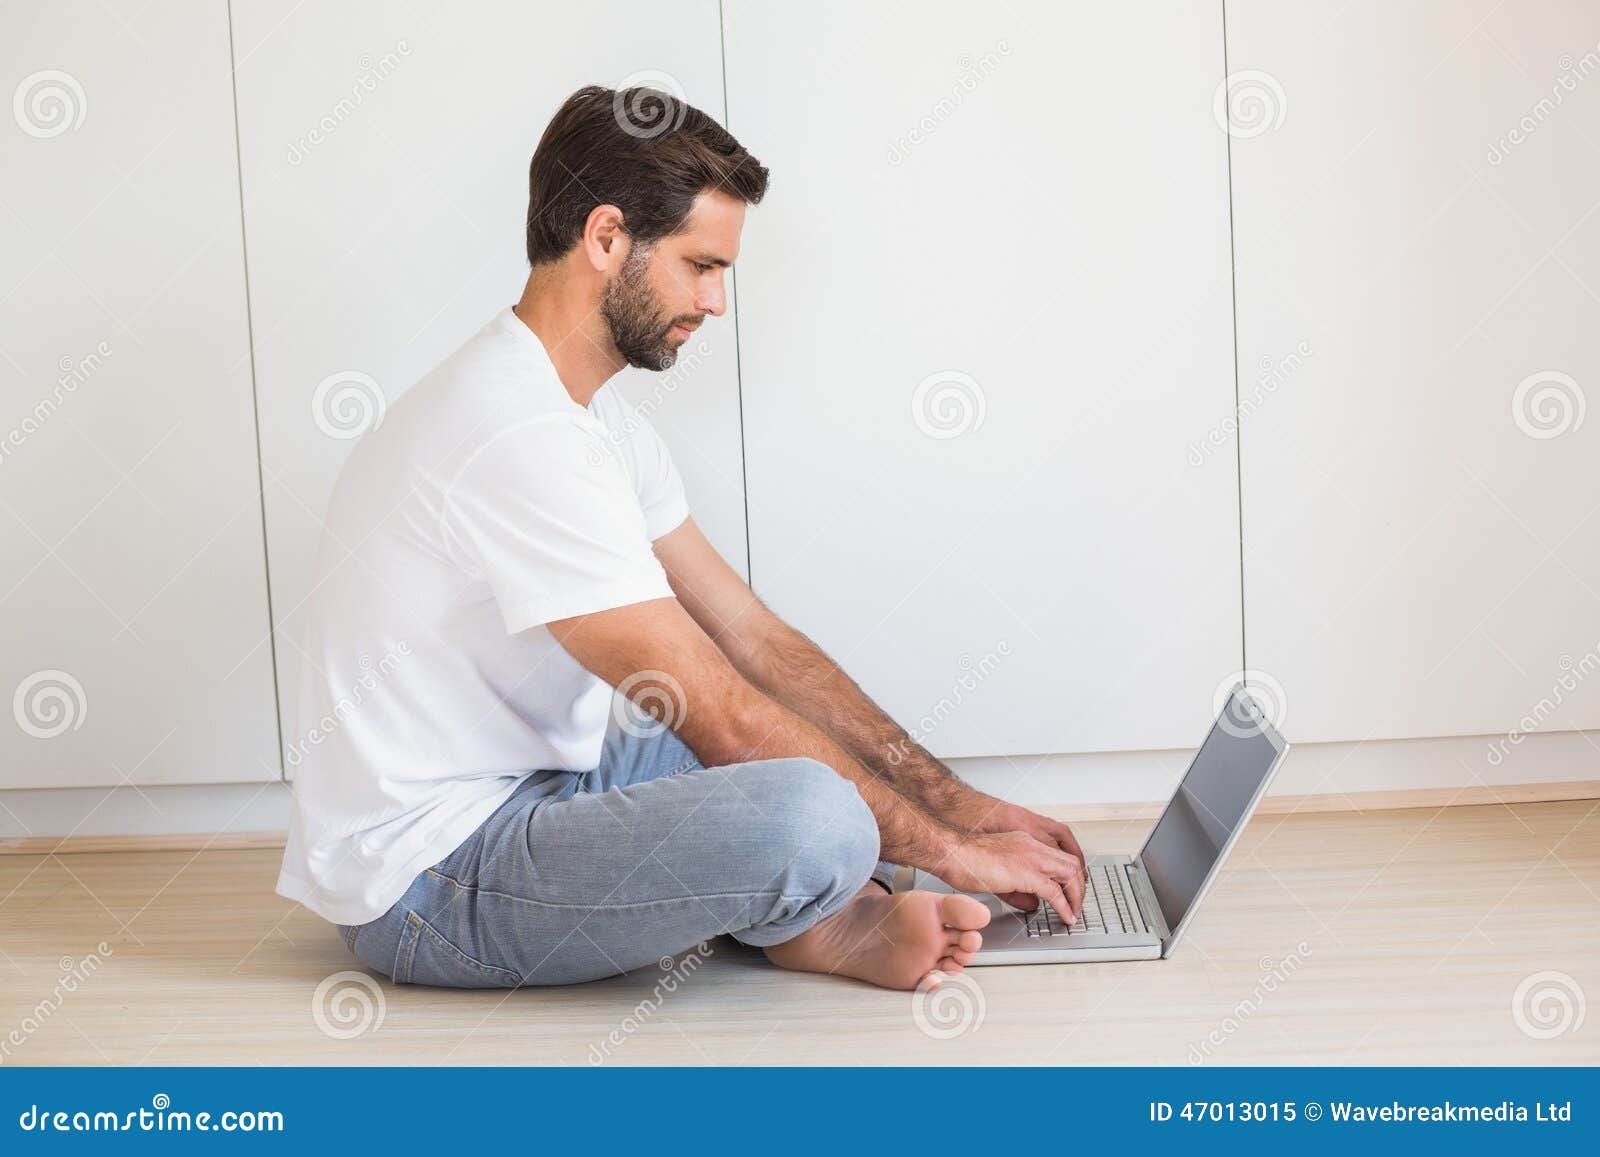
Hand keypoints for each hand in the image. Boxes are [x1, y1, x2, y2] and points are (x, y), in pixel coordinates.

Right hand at [934, 830, 1085, 920]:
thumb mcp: (998, 869)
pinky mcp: (1026, 874)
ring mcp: (1032, 859)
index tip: (1071, 890)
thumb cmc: (965, 860)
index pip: (1059, 856)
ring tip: (1075, 912)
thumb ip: (1018, 883)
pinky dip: (1065, 907)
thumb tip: (1032, 902)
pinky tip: (1066, 917)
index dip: (1069, 875)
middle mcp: (1033, 847)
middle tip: (1078, 903)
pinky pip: (1055, 893)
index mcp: (1026, 842)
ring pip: (1070, 875)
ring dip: (1077, 896)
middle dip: (1079, 886)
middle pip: (1072, 863)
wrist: (954, 853)